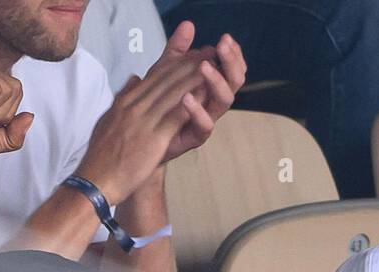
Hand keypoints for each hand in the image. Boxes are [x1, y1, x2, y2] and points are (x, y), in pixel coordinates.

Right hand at [76, 27, 243, 203]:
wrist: (96, 181)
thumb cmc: (101, 156)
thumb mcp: (107, 120)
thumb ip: (122, 98)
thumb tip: (133, 79)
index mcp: (125, 103)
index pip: (153, 77)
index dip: (175, 64)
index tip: (191, 55)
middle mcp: (134, 107)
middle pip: (166, 79)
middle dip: (189, 64)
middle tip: (208, 53)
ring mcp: (144, 122)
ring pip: (173, 93)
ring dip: (195, 78)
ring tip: (213, 67)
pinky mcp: (154, 139)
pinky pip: (176, 116)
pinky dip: (192, 103)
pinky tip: (206, 95)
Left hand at [160, 26, 246, 164]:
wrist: (143, 139)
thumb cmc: (159, 105)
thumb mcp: (165, 72)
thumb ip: (177, 51)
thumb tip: (188, 24)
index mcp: (211, 86)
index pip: (232, 67)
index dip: (233, 54)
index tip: (225, 38)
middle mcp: (212, 103)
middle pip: (235, 82)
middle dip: (231, 62)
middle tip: (221, 46)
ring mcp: (206, 120)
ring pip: (224, 101)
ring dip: (216, 81)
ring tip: (204, 66)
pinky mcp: (194, 137)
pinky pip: (204, 126)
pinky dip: (197, 111)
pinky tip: (187, 97)